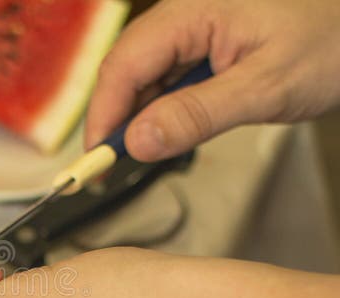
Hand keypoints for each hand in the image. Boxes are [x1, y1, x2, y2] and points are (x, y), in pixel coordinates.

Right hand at [85, 0, 339, 160]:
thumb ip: (197, 114)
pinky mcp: (204, 43)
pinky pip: (167, 78)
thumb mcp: (265, 86)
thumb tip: (137, 142)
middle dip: (114, 119)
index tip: (96, 161)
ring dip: (137, 117)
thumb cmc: (332, 41)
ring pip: (144, 76)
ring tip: (138, 156)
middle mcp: (184, 14)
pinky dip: (161, 109)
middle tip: (109, 168)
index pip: (124, 65)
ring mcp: (193, 28)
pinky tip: (166, 132)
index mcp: (192, 10)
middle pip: (126, 70)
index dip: (103, 115)